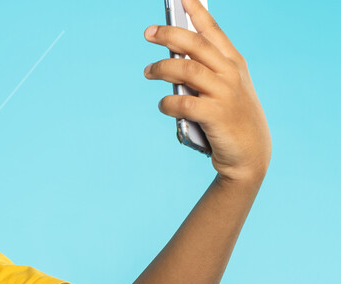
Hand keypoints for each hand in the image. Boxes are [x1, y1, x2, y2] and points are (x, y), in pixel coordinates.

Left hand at [144, 0, 270, 183]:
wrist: (251, 154)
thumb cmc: (230, 117)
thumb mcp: (224, 88)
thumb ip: (202, 72)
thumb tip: (169, 60)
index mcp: (233, 62)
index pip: (213, 31)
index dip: (196, 12)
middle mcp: (230, 73)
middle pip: (195, 45)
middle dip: (169, 34)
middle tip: (148, 32)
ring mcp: (224, 94)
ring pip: (186, 70)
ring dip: (162, 69)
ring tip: (148, 72)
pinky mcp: (215, 115)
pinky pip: (182, 102)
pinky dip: (167, 102)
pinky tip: (163, 105)